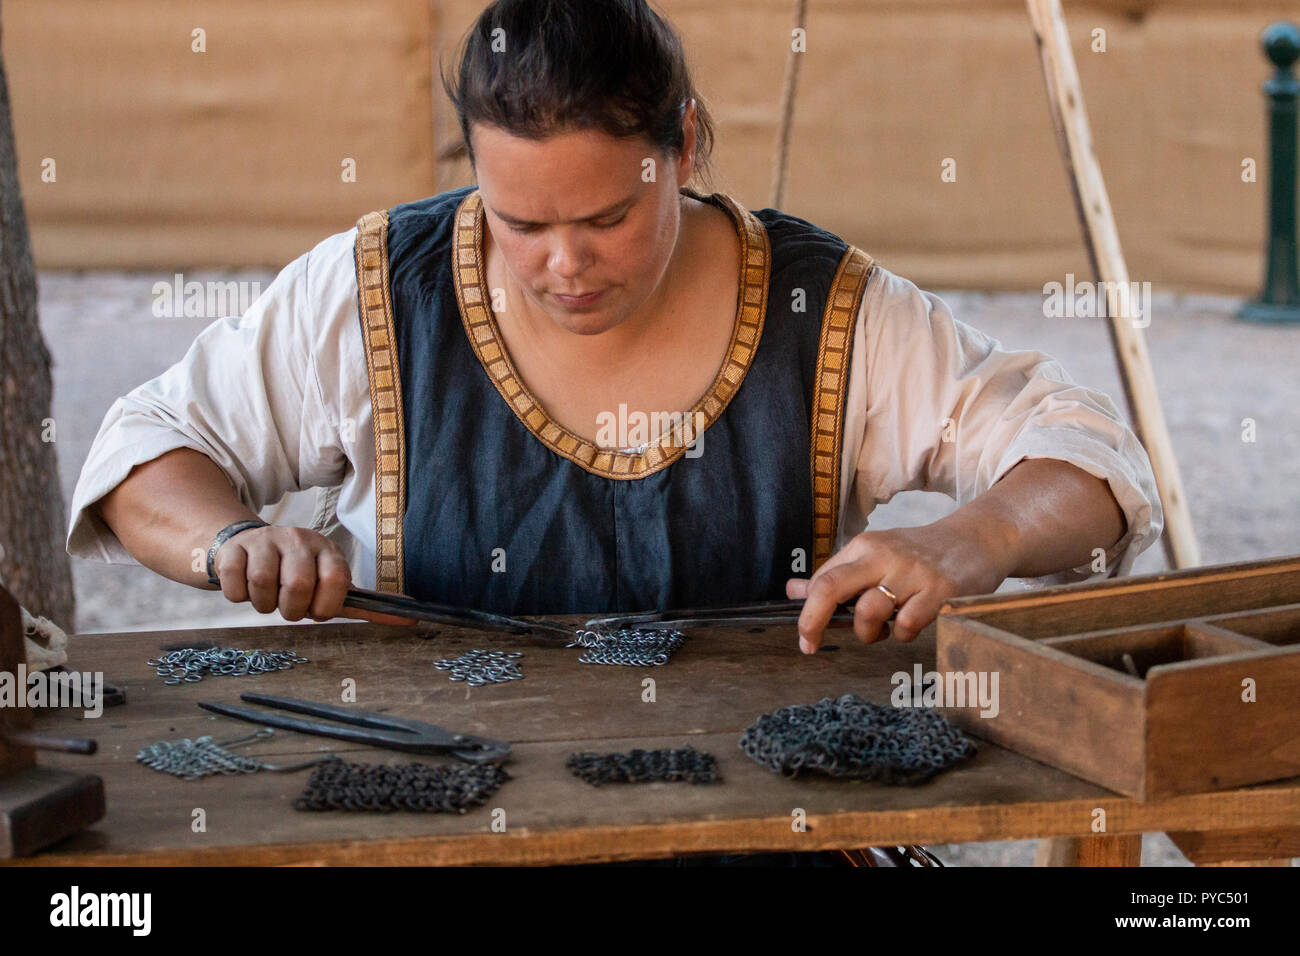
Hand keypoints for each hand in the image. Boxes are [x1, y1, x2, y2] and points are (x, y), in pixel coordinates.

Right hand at [211, 525, 415, 625]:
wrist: (245, 548)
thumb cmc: (294, 576)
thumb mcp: (329, 587)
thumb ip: (366, 605)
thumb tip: (413, 617)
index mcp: (327, 551)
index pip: (336, 580)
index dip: (325, 606)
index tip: (316, 611)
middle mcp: (299, 540)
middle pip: (298, 585)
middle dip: (291, 609)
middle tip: (288, 606)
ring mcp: (266, 541)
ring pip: (264, 585)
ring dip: (263, 605)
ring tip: (267, 597)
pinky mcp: (235, 548)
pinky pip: (235, 585)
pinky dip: (238, 597)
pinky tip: (245, 588)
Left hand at [785, 516, 1016, 652]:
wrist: (978, 539)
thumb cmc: (920, 555)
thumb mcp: (876, 555)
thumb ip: (837, 574)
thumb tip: (793, 590)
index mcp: (864, 546)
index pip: (821, 579)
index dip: (806, 612)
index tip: (805, 637)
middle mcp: (884, 555)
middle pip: (830, 588)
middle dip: (812, 621)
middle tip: (809, 645)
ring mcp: (913, 572)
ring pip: (868, 612)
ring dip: (868, 633)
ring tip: (881, 631)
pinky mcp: (940, 590)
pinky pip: (907, 625)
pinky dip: (903, 635)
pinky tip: (910, 626)